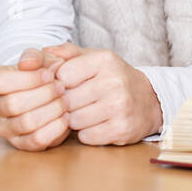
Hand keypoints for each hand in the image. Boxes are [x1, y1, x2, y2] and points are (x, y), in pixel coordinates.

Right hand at [0, 48, 69, 150]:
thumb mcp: (39, 58)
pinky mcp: (20, 143)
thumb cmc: (42, 74)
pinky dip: (55, 128)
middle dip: (44, 95)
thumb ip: (33, 56)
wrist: (49, 91)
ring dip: (51, 110)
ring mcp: (5, 128)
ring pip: (26, 123)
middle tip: (61, 87)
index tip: (49, 74)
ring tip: (64, 101)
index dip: (28, 78)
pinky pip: (37, 140)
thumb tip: (27, 63)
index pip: (1, 82)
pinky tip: (64, 117)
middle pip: (14, 104)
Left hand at [44, 43, 162, 144]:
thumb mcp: (95, 58)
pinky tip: (95, 124)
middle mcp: (114, 82)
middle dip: (66, 104)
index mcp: (104, 60)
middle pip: (67, 100)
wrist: (150, 101)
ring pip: (75, 120)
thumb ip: (68, 53)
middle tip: (74, 102)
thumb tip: (41, 53)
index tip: (65, 86)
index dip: (59, 83)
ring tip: (85, 113)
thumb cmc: (115, 78)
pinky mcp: (122, 130)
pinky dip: (87, 134)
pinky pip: (87, 137)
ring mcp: (119, 107)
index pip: (63, 74)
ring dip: (75, 120)